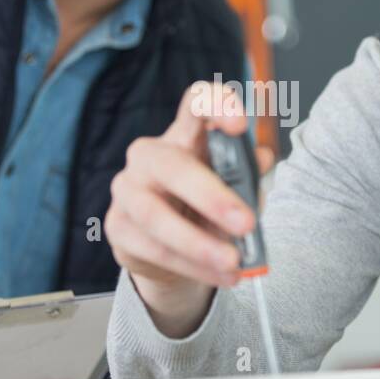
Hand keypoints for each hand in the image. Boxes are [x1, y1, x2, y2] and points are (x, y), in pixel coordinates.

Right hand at [104, 80, 270, 336]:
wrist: (172, 251)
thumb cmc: (205, 208)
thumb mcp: (233, 191)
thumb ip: (248, 176)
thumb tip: (262, 159)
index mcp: (186, 135)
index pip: (195, 103)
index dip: (216, 105)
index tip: (239, 125)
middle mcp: (149, 155)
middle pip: (172, 165)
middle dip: (211, 196)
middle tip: (245, 222)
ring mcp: (127, 190)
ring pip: (155, 215)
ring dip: (198, 243)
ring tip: (234, 262)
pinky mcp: (117, 227)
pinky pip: (153, 249)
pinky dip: (190, 265)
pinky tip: (219, 275)